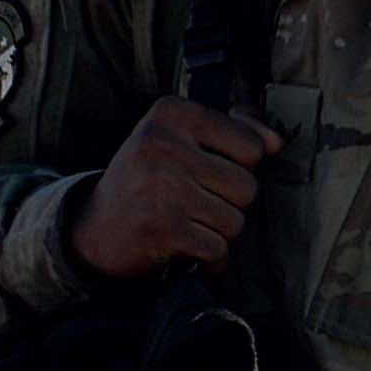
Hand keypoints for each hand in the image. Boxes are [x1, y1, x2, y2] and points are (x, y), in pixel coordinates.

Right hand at [67, 98, 275, 276]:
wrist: (95, 228)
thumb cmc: (147, 180)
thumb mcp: (180, 139)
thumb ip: (233, 130)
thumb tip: (275, 142)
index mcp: (171, 113)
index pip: (251, 145)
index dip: (241, 166)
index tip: (210, 170)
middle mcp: (162, 144)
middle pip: (247, 186)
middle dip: (230, 203)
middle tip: (198, 201)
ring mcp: (161, 187)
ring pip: (235, 221)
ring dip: (219, 231)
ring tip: (191, 222)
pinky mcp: (162, 227)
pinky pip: (217, 249)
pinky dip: (210, 257)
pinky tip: (189, 247)